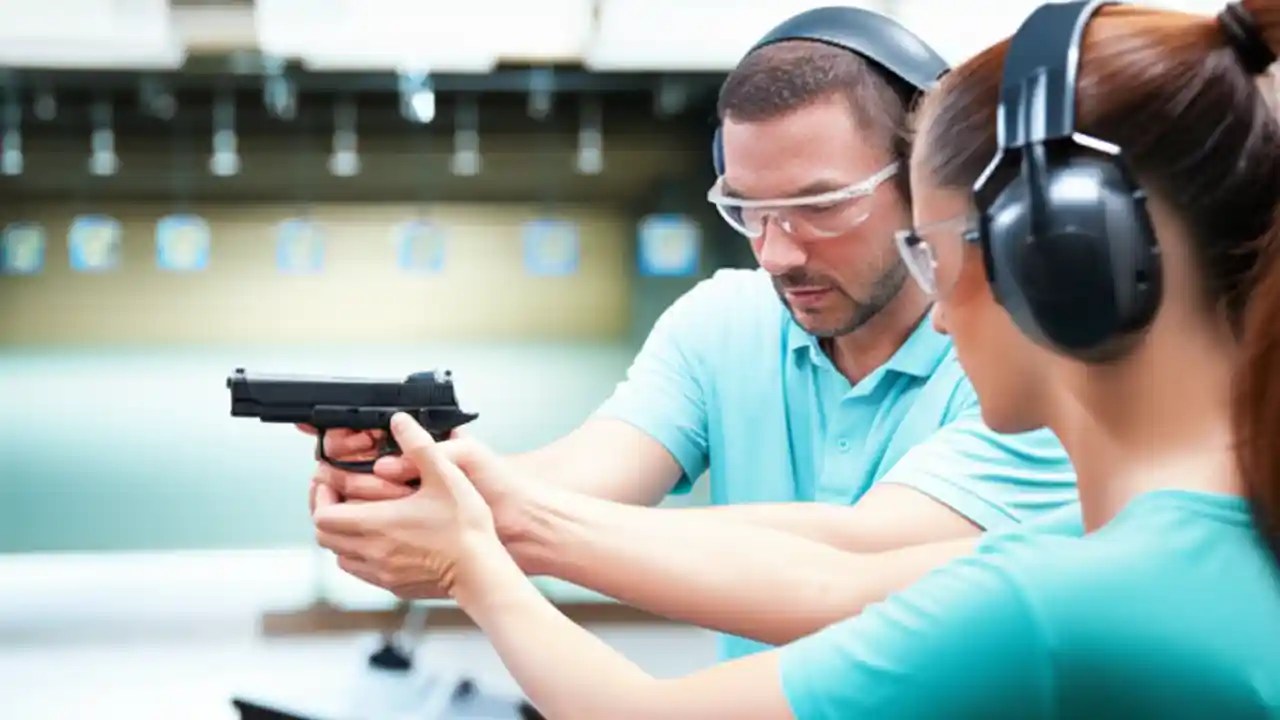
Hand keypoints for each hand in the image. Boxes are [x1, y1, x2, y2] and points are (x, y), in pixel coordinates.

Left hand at [312, 413, 500, 598]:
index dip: (321, 497)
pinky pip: (362, 572)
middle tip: (343, 498)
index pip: (322, 515)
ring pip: (341, 556)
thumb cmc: (464, 528)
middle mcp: (372, 551)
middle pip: (325, 537)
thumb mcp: (444, 475)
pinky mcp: (393, 585)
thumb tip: (400, 422)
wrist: (481, 572)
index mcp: (376, 523)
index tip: (332, 484)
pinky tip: (383, 541)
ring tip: (362, 519)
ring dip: (343, 537)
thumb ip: (418, 446)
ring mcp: (381, 572)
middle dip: (328, 514)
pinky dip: (361, 555)